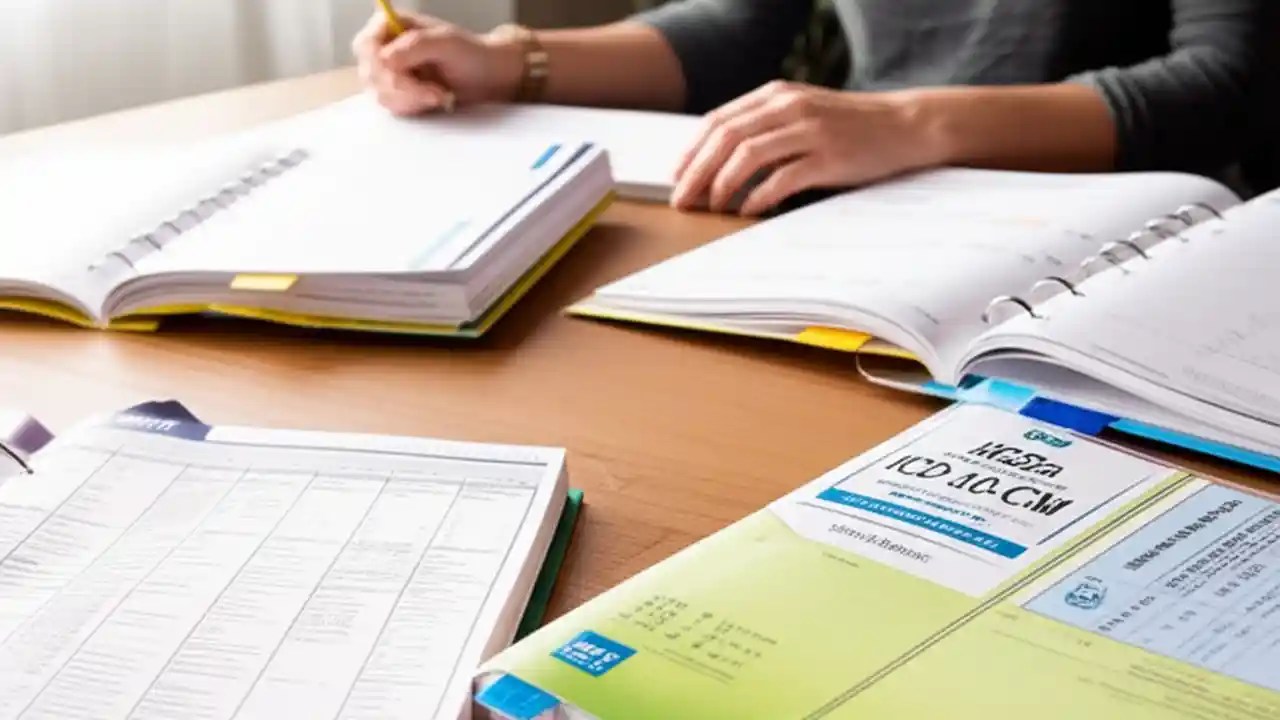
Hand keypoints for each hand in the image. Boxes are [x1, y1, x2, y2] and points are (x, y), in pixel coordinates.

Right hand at [352, 12, 522, 115]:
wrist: (487, 78)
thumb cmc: (471, 54)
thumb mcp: (447, 43)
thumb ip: (416, 45)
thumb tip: (384, 59)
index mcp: (391, 25)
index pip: (366, 46)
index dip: (379, 67)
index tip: (404, 79)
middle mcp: (384, 47)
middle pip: (371, 74)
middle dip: (403, 89)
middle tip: (434, 93)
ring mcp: (388, 72)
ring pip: (379, 94)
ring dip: (411, 100)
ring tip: (439, 95)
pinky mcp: (397, 93)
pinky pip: (391, 106)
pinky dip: (413, 108)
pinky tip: (434, 100)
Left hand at [671, 81, 941, 215]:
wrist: (904, 125)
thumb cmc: (848, 126)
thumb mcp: (802, 114)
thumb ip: (765, 127)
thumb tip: (719, 161)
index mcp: (777, 94)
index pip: (718, 121)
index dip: (691, 151)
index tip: (676, 178)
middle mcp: (789, 107)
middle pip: (725, 138)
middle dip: (696, 172)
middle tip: (682, 200)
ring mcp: (809, 131)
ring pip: (747, 155)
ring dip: (722, 185)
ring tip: (712, 207)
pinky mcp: (829, 157)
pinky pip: (781, 178)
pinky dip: (758, 196)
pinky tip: (747, 211)